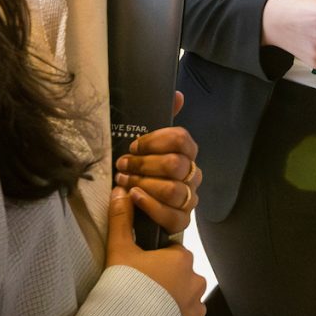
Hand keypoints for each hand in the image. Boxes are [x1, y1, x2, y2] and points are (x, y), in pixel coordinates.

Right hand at [105, 189, 204, 315]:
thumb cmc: (125, 284)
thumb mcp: (119, 249)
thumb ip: (121, 219)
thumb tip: (119, 190)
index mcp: (182, 259)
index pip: (172, 253)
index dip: (155, 260)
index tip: (140, 270)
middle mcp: (196, 282)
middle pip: (181, 277)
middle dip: (165, 282)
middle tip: (140, 291)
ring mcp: (197, 310)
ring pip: (185, 301)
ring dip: (171, 304)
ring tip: (147, 311)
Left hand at [113, 99, 200, 236]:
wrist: (138, 206)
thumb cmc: (142, 170)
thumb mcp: (147, 144)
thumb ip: (161, 118)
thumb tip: (177, 95)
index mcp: (187, 153)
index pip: (181, 139)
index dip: (155, 141)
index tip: (134, 145)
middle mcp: (192, 174)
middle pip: (175, 165)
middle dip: (144, 164)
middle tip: (123, 165)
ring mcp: (190, 198)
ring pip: (174, 190)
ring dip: (144, 184)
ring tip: (124, 181)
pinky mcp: (181, 220)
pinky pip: (173, 216)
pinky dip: (151, 206)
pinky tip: (134, 197)